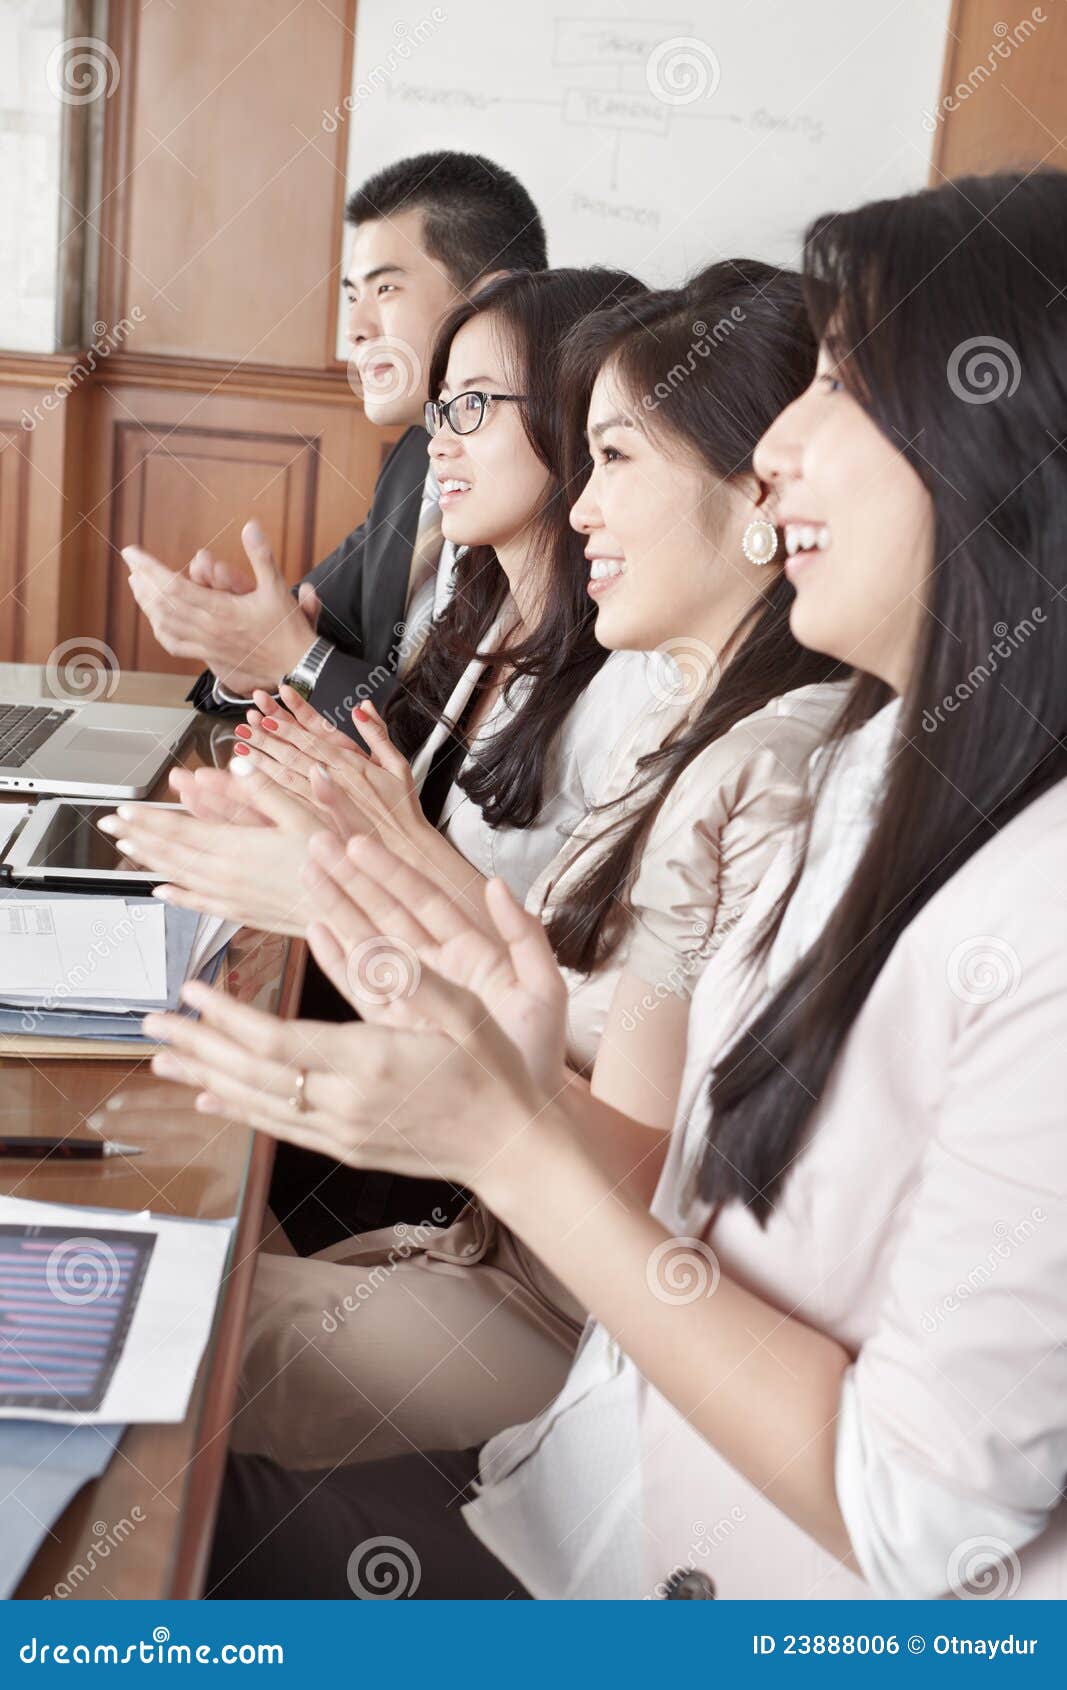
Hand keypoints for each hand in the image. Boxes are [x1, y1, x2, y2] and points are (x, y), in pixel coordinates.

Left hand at [97, 775, 328, 933]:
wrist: (349, 915)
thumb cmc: (332, 865)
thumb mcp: (304, 816)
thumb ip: (266, 790)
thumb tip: (238, 764)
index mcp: (237, 847)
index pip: (179, 830)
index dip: (148, 820)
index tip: (123, 810)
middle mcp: (226, 874)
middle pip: (170, 853)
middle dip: (137, 837)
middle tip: (109, 825)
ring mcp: (232, 897)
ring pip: (178, 876)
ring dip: (149, 861)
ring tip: (126, 849)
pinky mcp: (243, 913)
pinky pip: (199, 903)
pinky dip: (177, 895)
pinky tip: (162, 891)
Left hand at [122, 521, 315, 691]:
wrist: (295, 666)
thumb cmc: (287, 629)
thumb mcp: (277, 587)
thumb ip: (261, 555)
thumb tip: (250, 526)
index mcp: (220, 610)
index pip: (173, 586)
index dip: (149, 568)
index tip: (132, 553)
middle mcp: (208, 629)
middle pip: (162, 604)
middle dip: (143, 581)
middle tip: (132, 564)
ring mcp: (206, 645)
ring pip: (164, 624)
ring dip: (147, 604)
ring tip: (137, 585)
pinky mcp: (209, 656)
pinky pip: (175, 644)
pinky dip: (160, 629)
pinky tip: (155, 620)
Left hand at [144, 966, 554, 1200]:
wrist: (510, 1146)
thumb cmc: (492, 1072)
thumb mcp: (463, 1009)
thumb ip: (407, 978)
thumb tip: (364, 944)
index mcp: (371, 1062)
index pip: (276, 1041)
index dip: (227, 1017)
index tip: (194, 990)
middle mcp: (347, 1104)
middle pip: (252, 1074)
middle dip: (198, 1046)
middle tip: (153, 1023)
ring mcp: (343, 1132)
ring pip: (257, 1103)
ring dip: (206, 1078)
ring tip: (165, 1058)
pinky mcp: (347, 1148)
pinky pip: (280, 1128)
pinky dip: (240, 1110)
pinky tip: (212, 1099)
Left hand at [238, 688, 429, 853]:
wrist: (405, 849)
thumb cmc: (402, 810)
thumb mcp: (399, 766)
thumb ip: (378, 734)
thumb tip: (362, 708)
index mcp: (352, 763)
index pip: (313, 738)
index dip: (289, 723)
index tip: (269, 712)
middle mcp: (335, 780)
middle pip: (294, 753)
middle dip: (268, 735)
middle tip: (247, 721)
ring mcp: (325, 801)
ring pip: (286, 775)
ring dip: (262, 758)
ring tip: (241, 743)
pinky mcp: (319, 820)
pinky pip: (287, 801)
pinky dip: (267, 788)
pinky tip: (248, 779)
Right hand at [301, 833, 567, 1088]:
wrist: (524, 1115)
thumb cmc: (539, 1056)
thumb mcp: (545, 991)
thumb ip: (525, 937)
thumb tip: (496, 885)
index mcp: (470, 953)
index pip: (424, 901)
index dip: (392, 872)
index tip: (360, 844)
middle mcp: (435, 969)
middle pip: (387, 913)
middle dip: (352, 879)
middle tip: (318, 844)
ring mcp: (411, 996)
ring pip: (367, 943)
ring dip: (337, 908)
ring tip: (309, 874)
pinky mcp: (393, 1028)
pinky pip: (359, 988)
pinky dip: (337, 962)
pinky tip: (317, 932)